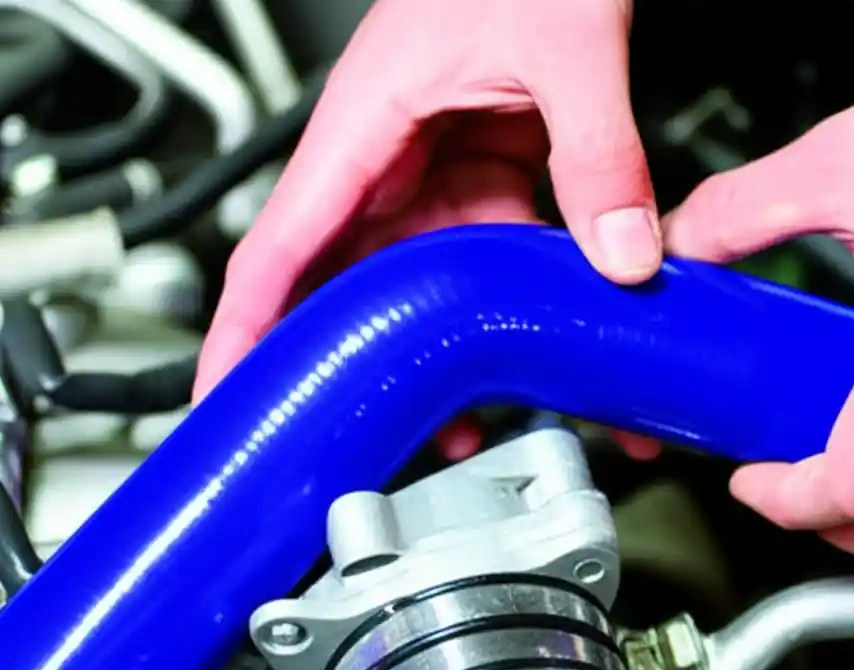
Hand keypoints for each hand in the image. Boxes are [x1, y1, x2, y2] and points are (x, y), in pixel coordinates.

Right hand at [195, 0, 660, 398]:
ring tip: (488, 411)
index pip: (281, 246)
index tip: (231, 402)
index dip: (248, 331)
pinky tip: (547, 334)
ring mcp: (438, 161)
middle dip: (370, 362)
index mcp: (365, 122)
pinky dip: (513, 293)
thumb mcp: (563, 44)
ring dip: (456, 340)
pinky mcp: (489, 161)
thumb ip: (596, 152)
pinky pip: (490, 243)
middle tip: (391, 439)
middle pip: (355, 279)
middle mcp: (389, 151)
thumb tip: (622, 254)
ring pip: (429, 274)